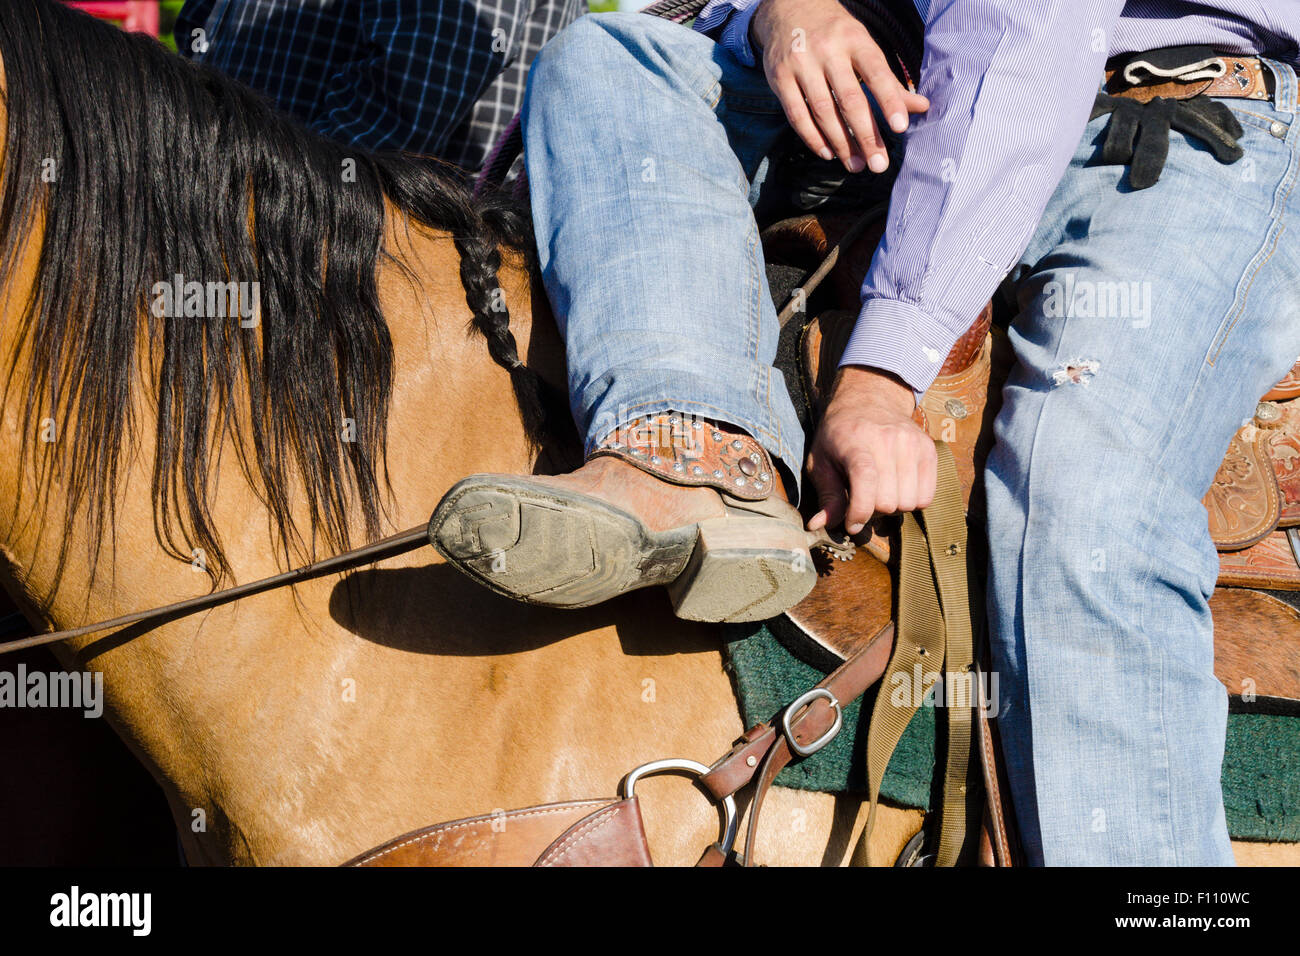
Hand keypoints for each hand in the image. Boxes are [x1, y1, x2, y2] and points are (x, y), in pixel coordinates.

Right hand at [750, 0, 928, 173]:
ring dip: (840, 143)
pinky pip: (796, 114)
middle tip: (878, 164)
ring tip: (856, 165)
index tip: (900, 128)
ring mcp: (801, 63)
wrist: (789, 8)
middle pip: (848, 98)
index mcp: (855, 39)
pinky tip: (828, 153)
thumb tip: (921, 107)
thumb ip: (889, 80)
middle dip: (865, 134)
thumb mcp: (864, 46)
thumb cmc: (836, 34)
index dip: (888, 100)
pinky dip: (812, 138)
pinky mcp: (779, 77)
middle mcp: (827, 50)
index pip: (875, 72)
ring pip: (822, 110)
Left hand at [807, 366, 936, 533]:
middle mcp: (888, 440)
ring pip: (909, 502)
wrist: (869, 400)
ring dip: (893, 508)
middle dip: (873, 512)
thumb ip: (825, 494)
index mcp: (855, 441)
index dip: (859, 512)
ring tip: (881, 493)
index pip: (866, 482)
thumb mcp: (820, 461)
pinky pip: (927, 497)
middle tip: (864, 500)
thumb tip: (818, 525)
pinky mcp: (929, 449)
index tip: (851, 524)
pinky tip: (898, 489)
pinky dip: (913, 502)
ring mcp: (912, 443)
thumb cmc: (838, 435)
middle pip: (888, 501)